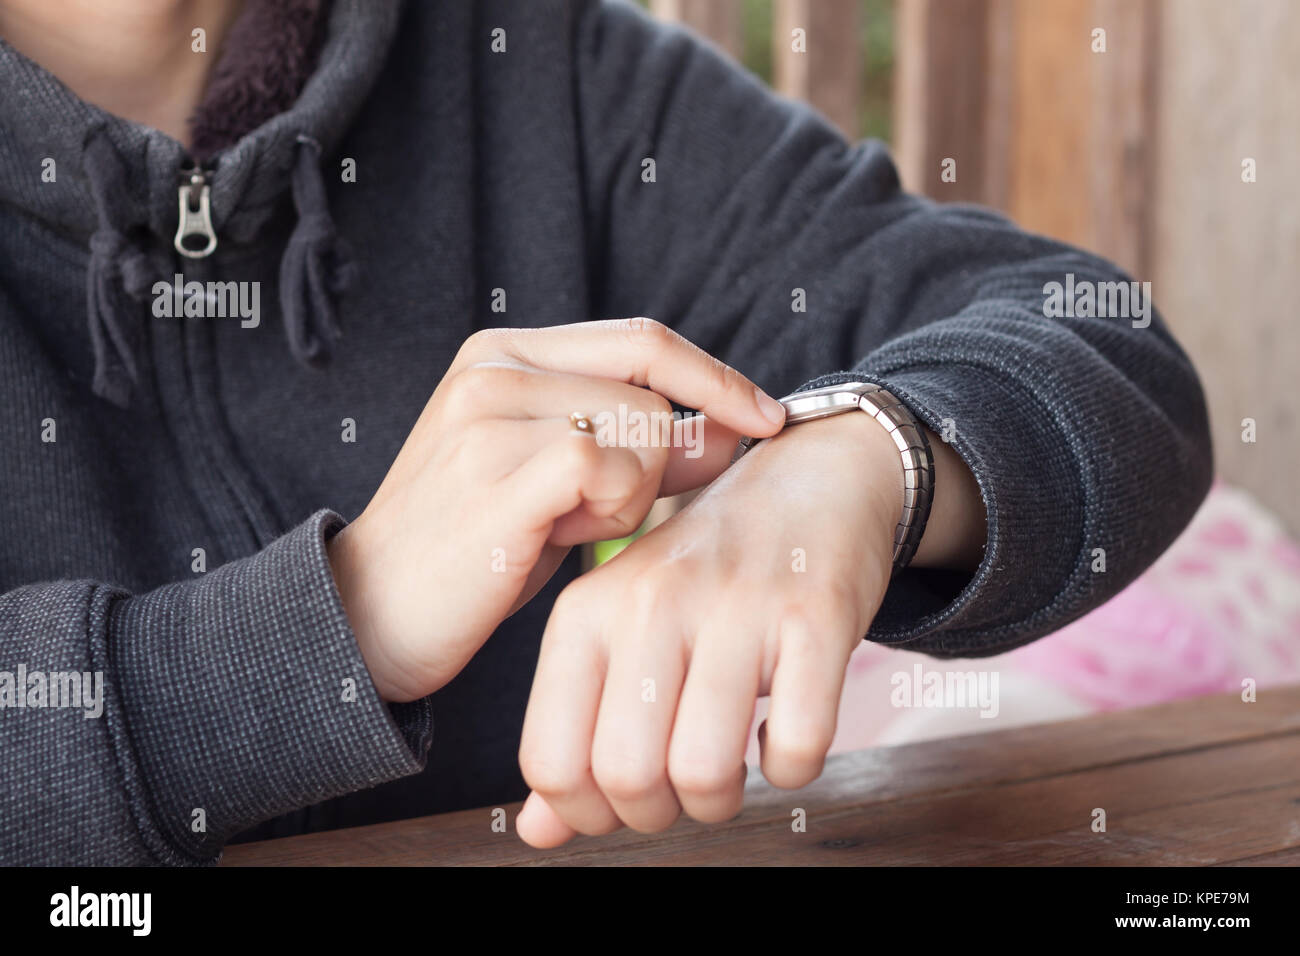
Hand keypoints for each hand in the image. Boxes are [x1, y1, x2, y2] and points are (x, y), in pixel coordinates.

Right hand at [327, 319, 786, 701]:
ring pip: (641, 430)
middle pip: (652, 392)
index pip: (643, 339)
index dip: (715, 378)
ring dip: (628, 495)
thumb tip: (733, 429)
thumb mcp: (564, 484)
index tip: (767, 417)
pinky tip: (559, 536)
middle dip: (655, 465)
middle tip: (589, 514)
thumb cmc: (476, 548)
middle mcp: (493, 366)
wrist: (373, 612)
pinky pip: (609, 466)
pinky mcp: (493, 470)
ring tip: (562, 526)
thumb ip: (642, 447)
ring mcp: (488, 413)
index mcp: (505, 352)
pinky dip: (610, 509)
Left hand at [514, 411, 910, 846]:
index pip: (551, 761)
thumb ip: (574, 730)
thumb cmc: (703, 576)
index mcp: (586, 612)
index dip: (586, 812)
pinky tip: (781, 732)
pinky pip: (797, 747)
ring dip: (721, 800)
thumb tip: (537, 831)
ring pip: (704, 771)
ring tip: (731, 764)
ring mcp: (735, 607)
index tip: (624, 797)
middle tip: (682, 786)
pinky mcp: (815, 616)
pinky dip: (791, 767)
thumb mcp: (620, 633)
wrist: (807, 479)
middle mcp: (650, 603)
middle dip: (658, 814)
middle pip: (627, 776)